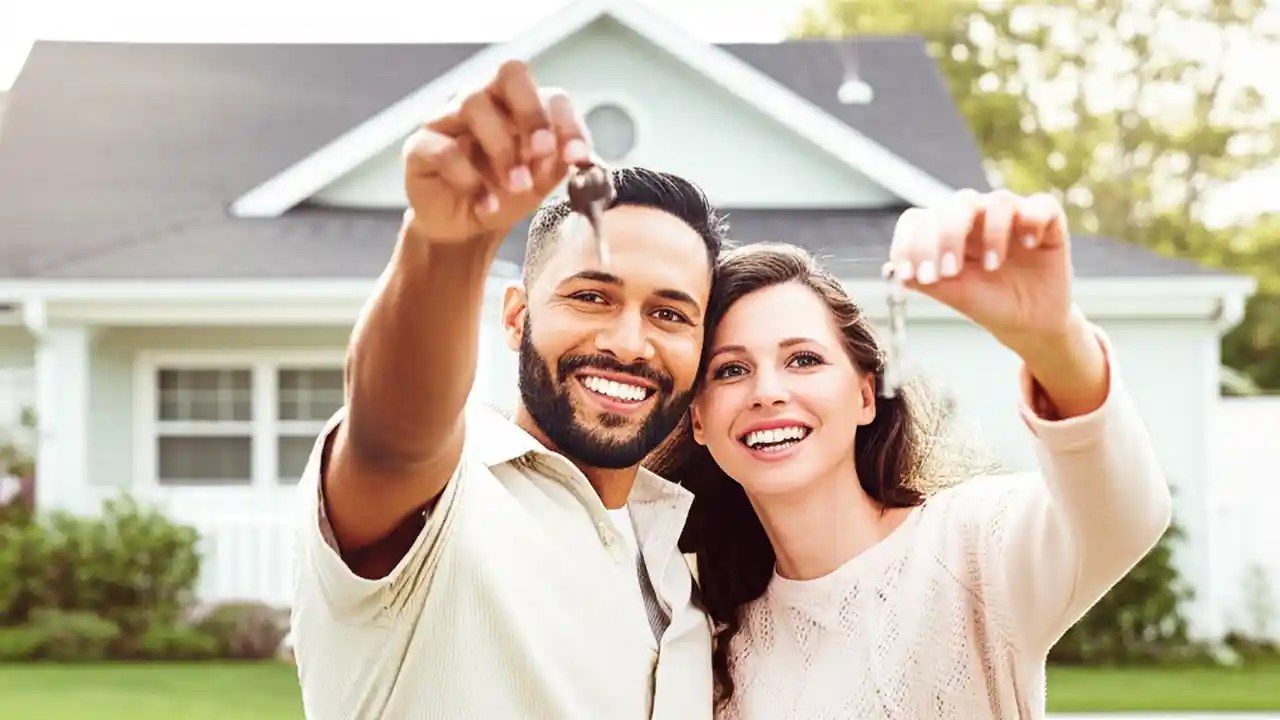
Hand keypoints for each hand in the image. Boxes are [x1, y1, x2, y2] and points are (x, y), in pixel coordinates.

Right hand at [401, 60, 591, 243]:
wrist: (464, 228)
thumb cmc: (505, 195)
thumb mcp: (540, 182)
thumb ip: (558, 163)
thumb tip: (578, 155)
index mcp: (520, 105)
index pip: (549, 94)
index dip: (567, 122)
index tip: (577, 157)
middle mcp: (484, 100)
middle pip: (509, 73)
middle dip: (531, 112)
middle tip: (542, 151)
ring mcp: (448, 118)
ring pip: (474, 104)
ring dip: (503, 148)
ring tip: (517, 186)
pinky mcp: (420, 146)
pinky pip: (444, 149)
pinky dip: (471, 180)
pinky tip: (486, 205)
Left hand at [886, 189, 1074, 352]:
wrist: (1028, 323)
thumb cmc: (986, 303)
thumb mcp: (954, 295)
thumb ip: (927, 280)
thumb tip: (894, 269)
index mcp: (945, 231)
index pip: (920, 219)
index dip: (910, 242)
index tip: (910, 275)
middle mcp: (976, 218)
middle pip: (957, 204)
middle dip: (947, 237)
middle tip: (948, 272)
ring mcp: (1011, 217)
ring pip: (997, 200)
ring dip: (991, 233)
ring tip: (991, 267)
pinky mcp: (1047, 223)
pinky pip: (1041, 205)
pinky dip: (1031, 220)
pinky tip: (1028, 244)